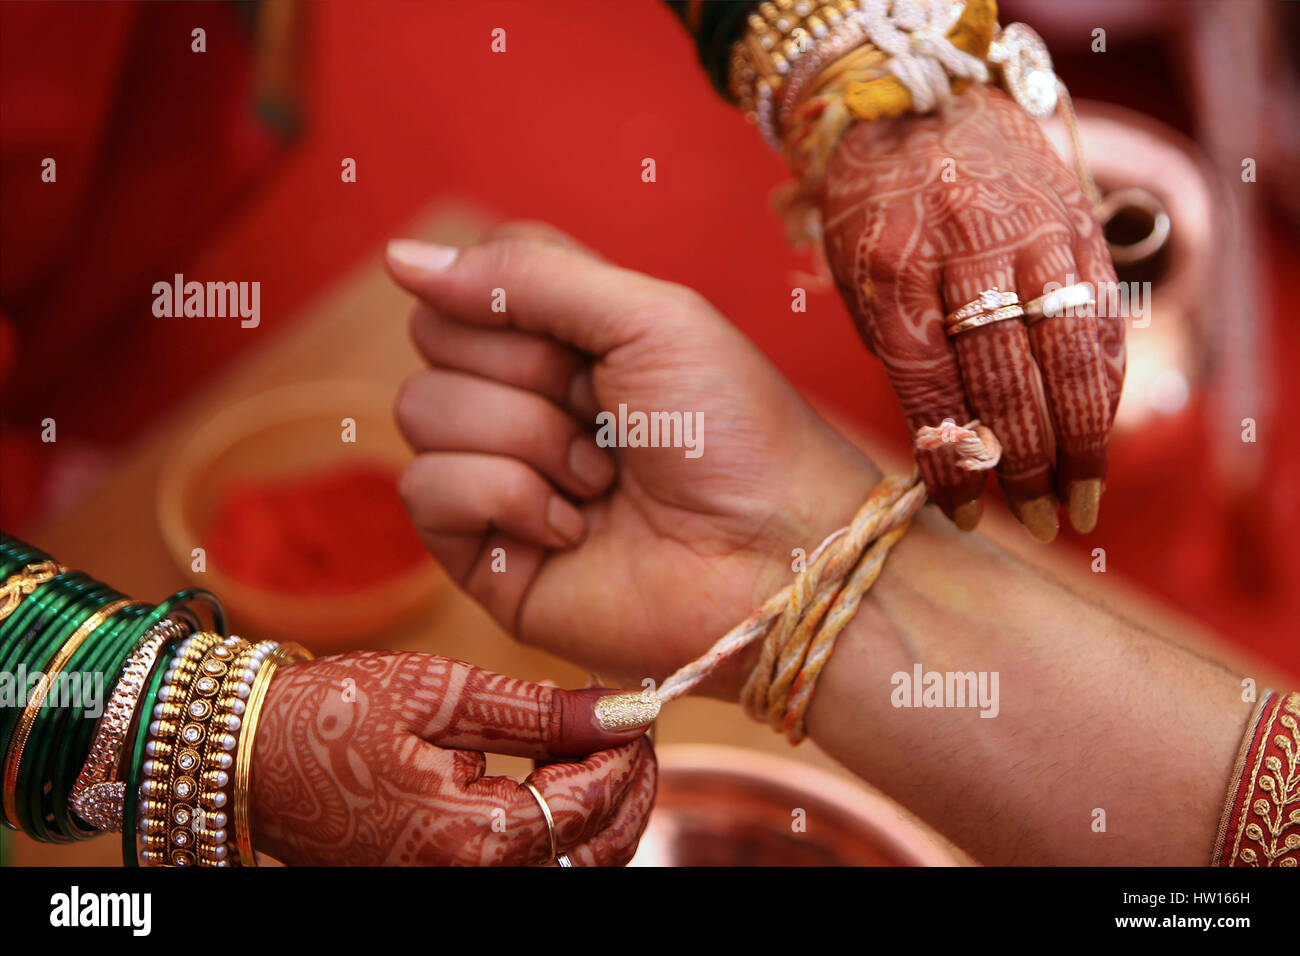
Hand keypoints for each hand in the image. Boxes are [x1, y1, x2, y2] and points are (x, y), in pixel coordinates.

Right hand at [250, 650, 655, 865]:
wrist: (246, 757)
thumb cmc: (331, 717)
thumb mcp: (441, 694)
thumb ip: (539, 711)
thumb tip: (624, 709)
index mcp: (471, 840)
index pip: (588, 803)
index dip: (623, 751)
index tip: (636, 704)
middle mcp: (469, 882)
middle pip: (595, 854)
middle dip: (627, 789)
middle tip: (630, 730)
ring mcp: (454, 887)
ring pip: (569, 868)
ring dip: (600, 812)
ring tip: (599, 748)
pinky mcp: (441, 879)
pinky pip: (529, 867)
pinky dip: (560, 827)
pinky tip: (556, 775)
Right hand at [387, 224, 877, 697]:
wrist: (772, 556)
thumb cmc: (732, 432)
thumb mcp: (648, 316)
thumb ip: (527, 273)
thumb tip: (396, 257)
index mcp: (563, 337)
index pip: (469, 277)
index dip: (511, 297)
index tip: (585, 339)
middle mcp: (521, 400)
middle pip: (434, 337)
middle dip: (529, 372)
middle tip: (607, 414)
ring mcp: (496, 476)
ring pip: (422, 410)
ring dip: (527, 439)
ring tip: (603, 480)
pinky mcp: (482, 554)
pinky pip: (425, 489)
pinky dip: (506, 497)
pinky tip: (573, 529)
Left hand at [820, 86, 1124, 539]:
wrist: (920, 105)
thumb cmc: (875, 210)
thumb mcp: (858, 283)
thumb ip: (903, 356)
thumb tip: (951, 450)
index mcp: (894, 271)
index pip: (931, 390)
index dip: (954, 463)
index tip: (966, 516)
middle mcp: (968, 252)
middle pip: (1007, 382)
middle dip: (1025, 467)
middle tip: (1039, 522)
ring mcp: (1032, 236)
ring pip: (1068, 356)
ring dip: (1081, 441)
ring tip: (1082, 500)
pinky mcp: (1078, 226)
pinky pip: (1099, 319)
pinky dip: (1104, 384)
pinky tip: (1100, 431)